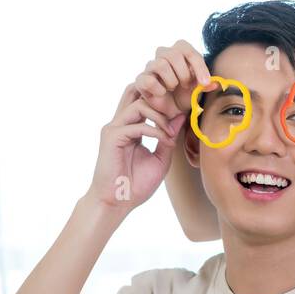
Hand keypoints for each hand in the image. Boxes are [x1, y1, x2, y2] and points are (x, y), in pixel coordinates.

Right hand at [85, 83, 186, 212]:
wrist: (118, 202)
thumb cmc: (137, 184)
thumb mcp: (161, 158)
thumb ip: (169, 136)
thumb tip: (181, 116)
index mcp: (131, 126)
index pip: (143, 100)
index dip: (163, 99)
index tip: (183, 110)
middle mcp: (120, 123)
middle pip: (135, 91)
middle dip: (159, 97)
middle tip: (177, 111)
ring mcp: (114, 129)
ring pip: (138, 105)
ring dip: (160, 117)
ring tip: (171, 132)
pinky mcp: (111, 137)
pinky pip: (136, 125)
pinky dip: (155, 131)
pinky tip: (165, 141)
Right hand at [135, 40, 212, 119]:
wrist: (172, 111)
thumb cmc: (186, 95)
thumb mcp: (199, 89)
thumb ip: (207, 84)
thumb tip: (215, 83)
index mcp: (179, 52)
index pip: (187, 50)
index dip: (198, 66)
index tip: (205, 83)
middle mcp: (163, 55)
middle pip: (173, 54)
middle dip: (184, 74)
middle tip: (187, 86)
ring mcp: (150, 66)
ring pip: (161, 64)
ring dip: (172, 81)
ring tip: (173, 88)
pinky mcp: (141, 79)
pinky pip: (148, 80)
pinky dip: (159, 89)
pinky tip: (162, 93)